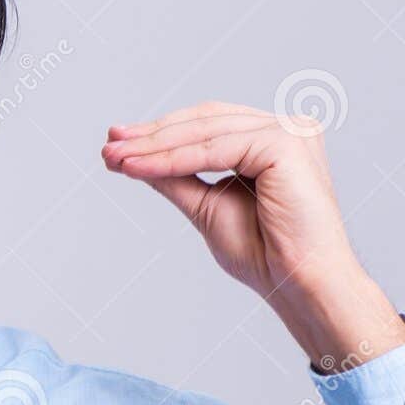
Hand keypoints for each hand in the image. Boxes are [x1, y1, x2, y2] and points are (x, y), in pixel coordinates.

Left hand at [102, 101, 404, 368]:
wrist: (297, 283)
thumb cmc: (265, 254)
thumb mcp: (207, 207)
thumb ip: (177, 179)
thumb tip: (134, 160)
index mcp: (273, 140)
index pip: (209, 126)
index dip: (161, 134)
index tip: (116, 147)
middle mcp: (286, 128)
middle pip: (205, 122)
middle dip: (151, 136)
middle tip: (108, 147)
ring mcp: (289, 131)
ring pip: (206, 132)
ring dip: (155, 147)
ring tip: (116, 159)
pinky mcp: (284, 143)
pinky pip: (215, 150)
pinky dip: (173, 159)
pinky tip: (139, 168)